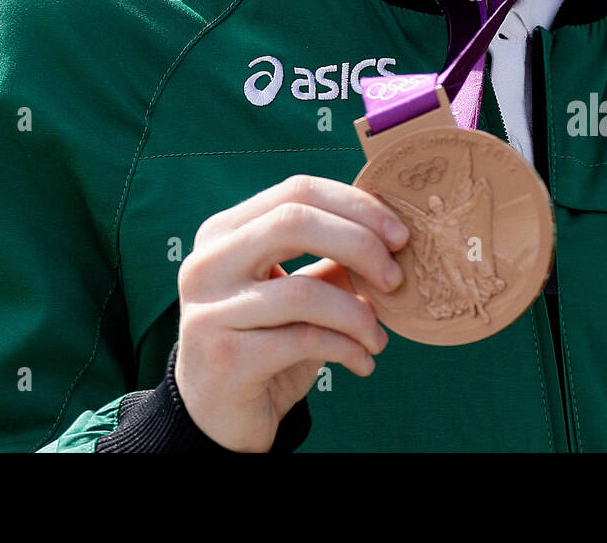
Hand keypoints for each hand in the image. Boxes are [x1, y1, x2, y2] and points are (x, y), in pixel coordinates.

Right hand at [174, 174, 409, 451]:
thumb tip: (390, 236)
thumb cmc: (265, 340)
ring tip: (378, 338)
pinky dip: (346, 349)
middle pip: (293, 222)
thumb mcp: (296, 293)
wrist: (217, 414)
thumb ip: (329, 259)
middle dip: (359, 244)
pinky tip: (362, 362)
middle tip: (395, 278)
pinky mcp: (226, 357)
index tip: (399, 234)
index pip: (296, 192)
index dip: (355, 206)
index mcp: (224, 231)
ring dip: (358, 315)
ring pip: (303, 291)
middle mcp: (208, 262)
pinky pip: (303, 340)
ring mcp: (211, 309)